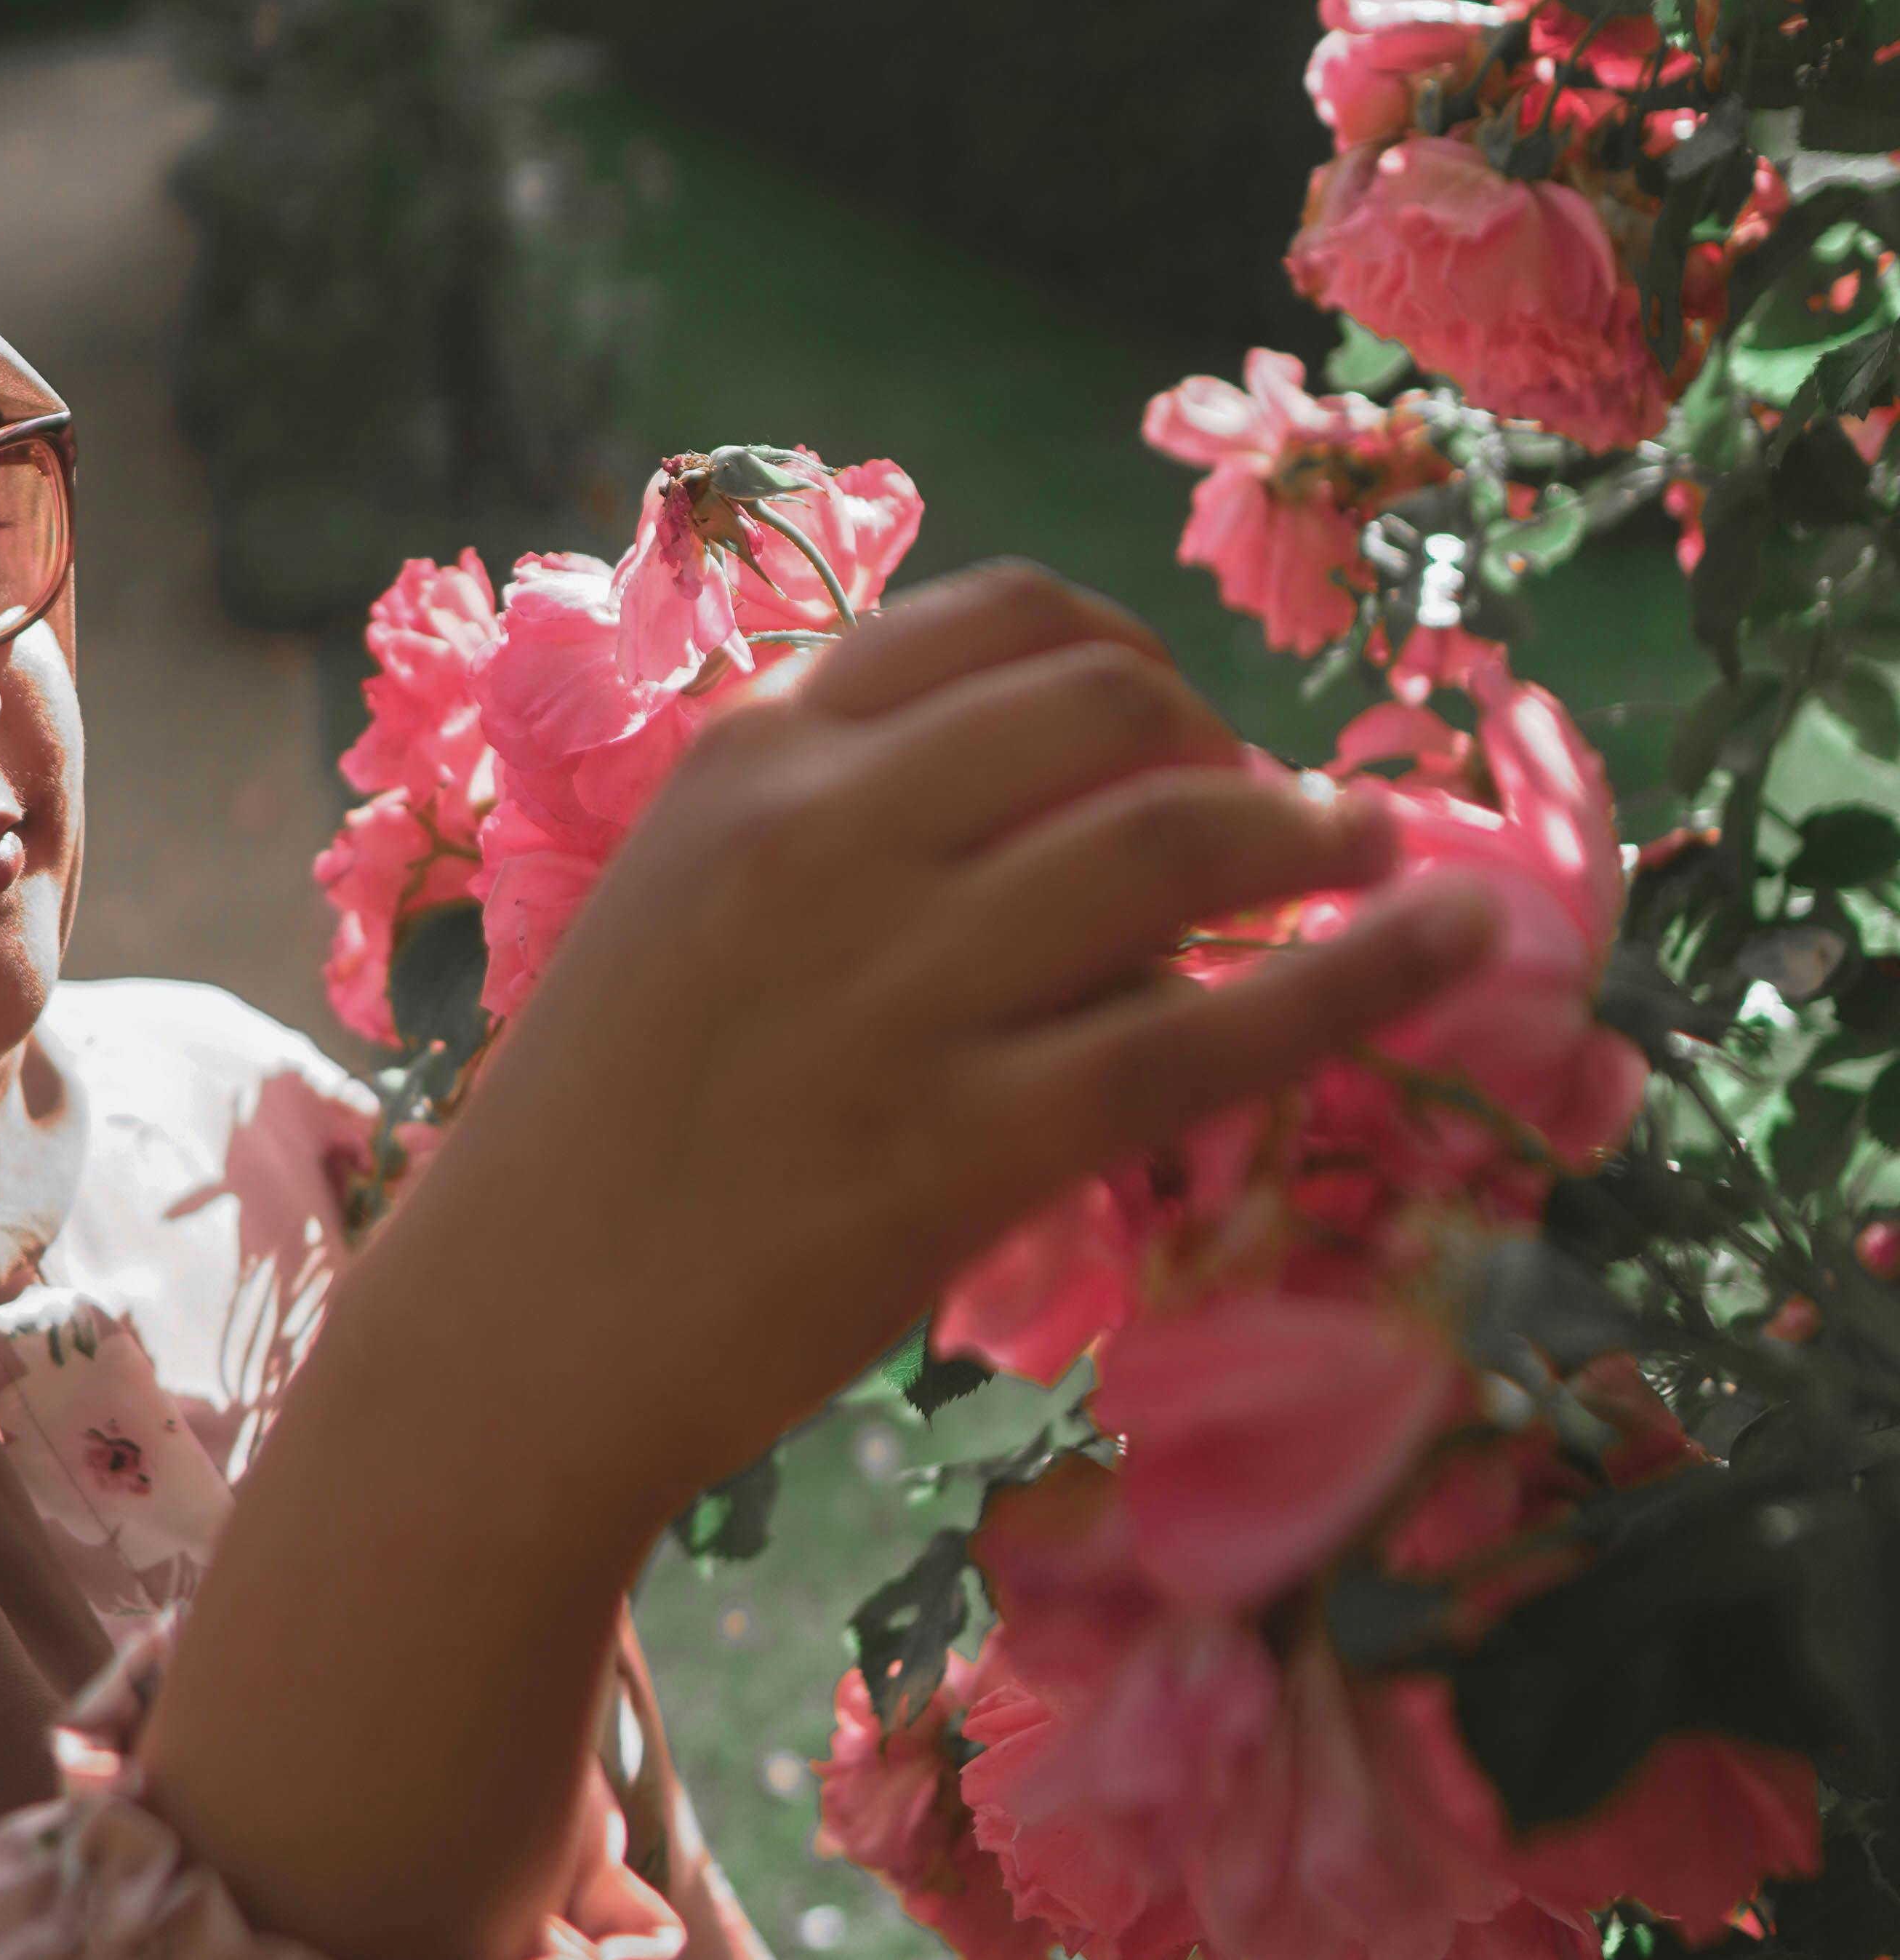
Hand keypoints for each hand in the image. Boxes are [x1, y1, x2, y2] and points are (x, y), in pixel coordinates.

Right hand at [147, 563, 1493, 1959]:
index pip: (1001, 623)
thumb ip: (836, 821)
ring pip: (1173, 845)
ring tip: (1383, 858)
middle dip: (1232, 744)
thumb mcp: (684, 904)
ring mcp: (892, 988)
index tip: (1187, 724)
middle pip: (1108, 707)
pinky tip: (1445, 950)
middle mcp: (821, 838)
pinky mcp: (958, 1145)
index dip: (1136, 658)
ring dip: (1318, 834)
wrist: (513, 1336)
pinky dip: (1353, 980)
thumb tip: (1058, 792)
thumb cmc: (601, 1131)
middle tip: (1286, 819)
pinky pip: (1201, 1036)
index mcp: (750, 759)